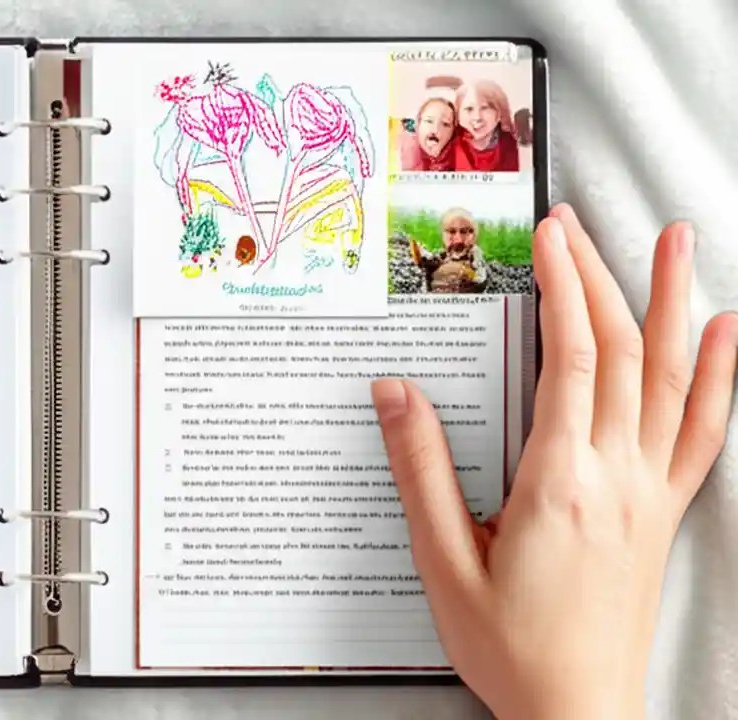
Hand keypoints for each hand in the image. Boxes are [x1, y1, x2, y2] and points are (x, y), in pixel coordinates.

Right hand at [370, 204, 736, 719]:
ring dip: (674, 304)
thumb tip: (395, 392)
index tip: (548, 237)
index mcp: (559, 483)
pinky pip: (701, 433)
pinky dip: (717, 378)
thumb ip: (420, 471)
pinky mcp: (662, 513)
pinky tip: (724, 337)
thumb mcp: (442, 562)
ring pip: (671, 379)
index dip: (562, 287)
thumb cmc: (509, 648)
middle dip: (599, 276)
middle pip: (621, 352)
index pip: (571, 359)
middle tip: (578, 224)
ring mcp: (649, 493)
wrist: (577, 714)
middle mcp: (617, 477)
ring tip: (677, 243)